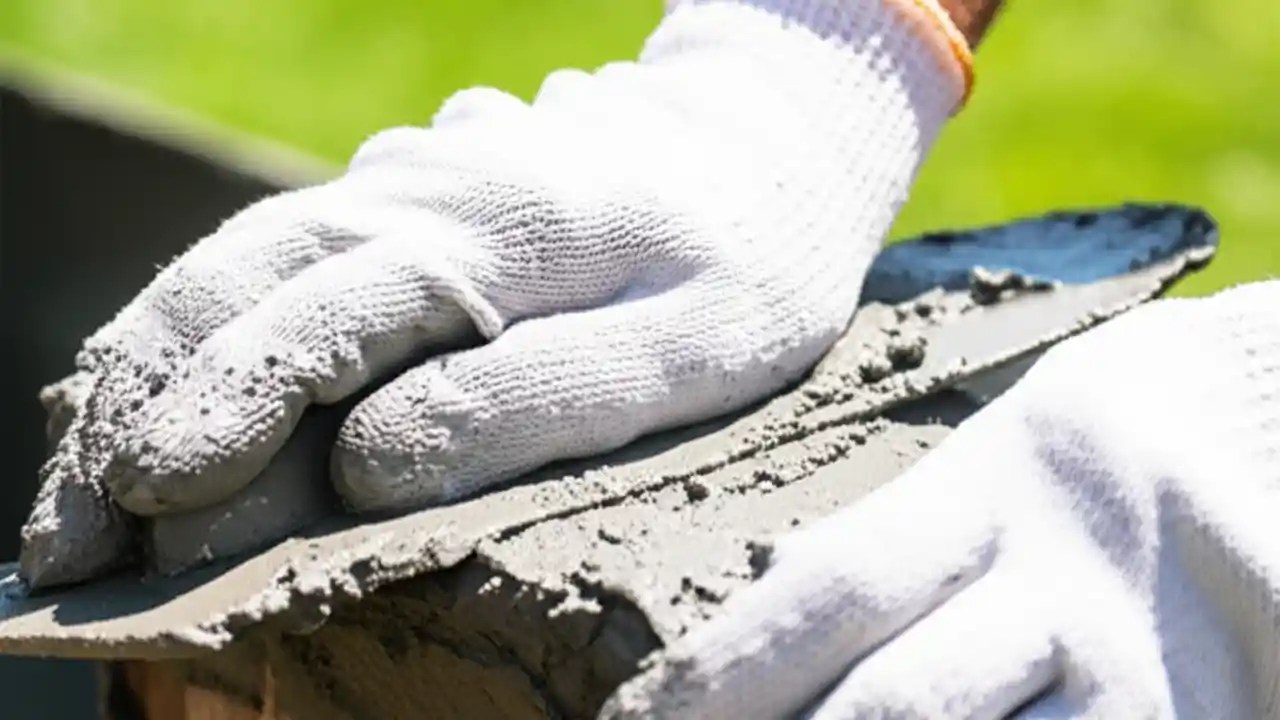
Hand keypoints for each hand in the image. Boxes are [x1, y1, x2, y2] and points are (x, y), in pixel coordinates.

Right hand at [20, 0, 968, 585]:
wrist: (766, 140)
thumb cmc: (749, 260)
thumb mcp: (692, 349)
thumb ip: (540, 398)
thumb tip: (372, 460)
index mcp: (493, 229)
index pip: (323, 319)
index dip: (228, 414)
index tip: (152, 508)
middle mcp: (420, 193)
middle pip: (242, 290)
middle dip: (144, 415)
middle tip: (70, 543)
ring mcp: (400, 187)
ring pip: (236, 269)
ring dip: (147, 378)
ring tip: (85, 489)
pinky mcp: (400, 202)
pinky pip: (275, 261)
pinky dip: (201, 338)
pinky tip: (162, 404)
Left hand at [604, 282, 1279, 718]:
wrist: (1268, 423)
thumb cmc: (1083, 462)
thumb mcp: (977, 470)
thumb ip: (878, 546)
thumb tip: (754, 611)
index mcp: (984, 492)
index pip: (833, 590)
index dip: (722, 672)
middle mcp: (1058, 579)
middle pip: (902, 706)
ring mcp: (1143, 664)